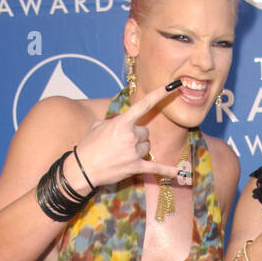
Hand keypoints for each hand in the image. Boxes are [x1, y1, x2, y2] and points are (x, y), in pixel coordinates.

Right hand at [72, 83, 186, 187]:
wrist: (82, 168)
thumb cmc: (88, 146)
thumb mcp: (99, 125)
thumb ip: (116, 121)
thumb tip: (125, 123)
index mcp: (122, 122)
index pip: (145, 104)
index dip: (160, 94)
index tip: (173, 86)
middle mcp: (131, 136)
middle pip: (146, 132)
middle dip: (137, 136)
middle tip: (121, 143)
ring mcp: (134, 152)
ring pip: (147, 146)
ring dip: (139, 149)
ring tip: (123, 154)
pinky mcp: (135, 167)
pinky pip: (155, 168)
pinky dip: (167, 171)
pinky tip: (179, 174)